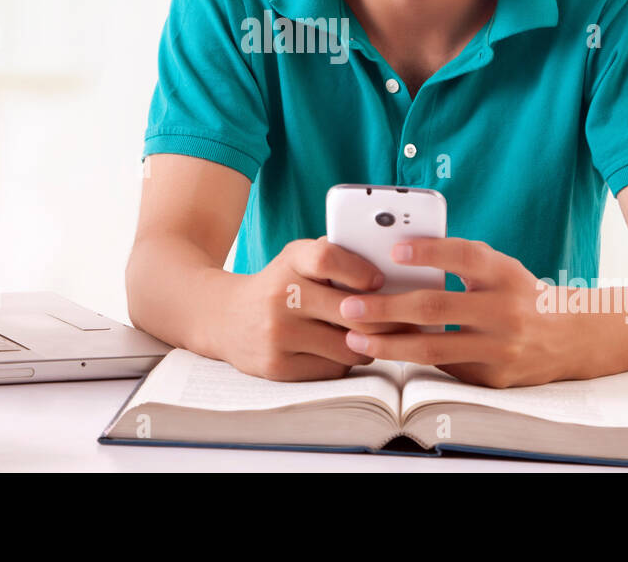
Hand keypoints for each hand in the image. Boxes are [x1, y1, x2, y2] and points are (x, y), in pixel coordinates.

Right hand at [219, 236, 413, 380]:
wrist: (225, 318)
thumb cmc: (279, 285)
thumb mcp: (297, 260)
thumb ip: (334, 257)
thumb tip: (389, 274)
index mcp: (290, 261)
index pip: (327, 258)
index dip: (359, 271)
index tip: (378, 282)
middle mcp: (280, 295)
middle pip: (350, 312)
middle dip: (384, 320)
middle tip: (401, 320)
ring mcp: (277, 333)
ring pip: (348, 347)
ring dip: (368, 345)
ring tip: (371, 337)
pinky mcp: (277, 365)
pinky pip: (332, 369)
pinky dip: (344, 362)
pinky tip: (340, 351)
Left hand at [336, 237, 571, 387]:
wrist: (569, 337)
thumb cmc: (518, 293)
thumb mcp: (499, 268)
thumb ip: (460, 261)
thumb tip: (398, 257)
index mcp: (504, 273)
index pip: (464, 256)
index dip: (429, 252)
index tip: (394, 251)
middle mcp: (505, 310)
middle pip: (435, 307)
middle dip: (386, 307)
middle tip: (349, 306)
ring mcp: (500, 348)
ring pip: (432, 349)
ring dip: (387, 343)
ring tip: (355, 337)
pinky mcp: (492, 377)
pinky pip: (443, 368)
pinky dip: (410, 359)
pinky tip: (385, 351)